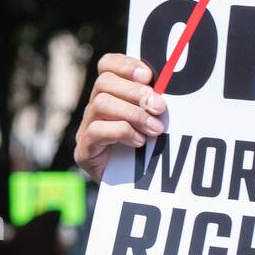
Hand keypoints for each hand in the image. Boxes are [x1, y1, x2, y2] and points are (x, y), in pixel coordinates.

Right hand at [74, 53, 166, 182]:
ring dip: (133, 114)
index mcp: (112, 95)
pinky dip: (122, 132)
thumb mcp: (154, 122)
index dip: (125, 65)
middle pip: (105, 82)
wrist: (132, 189)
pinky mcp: (84, 149)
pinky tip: (139, 141)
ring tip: (155, 129)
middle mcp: (95, 108)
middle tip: (160, 108)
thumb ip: (155, 104)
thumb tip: (169, 89)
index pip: (107, 65)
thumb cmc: (146, 151)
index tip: (148, 75)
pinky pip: (97, 131)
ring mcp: (86, 128)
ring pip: (101, 104)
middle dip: (136, 92)